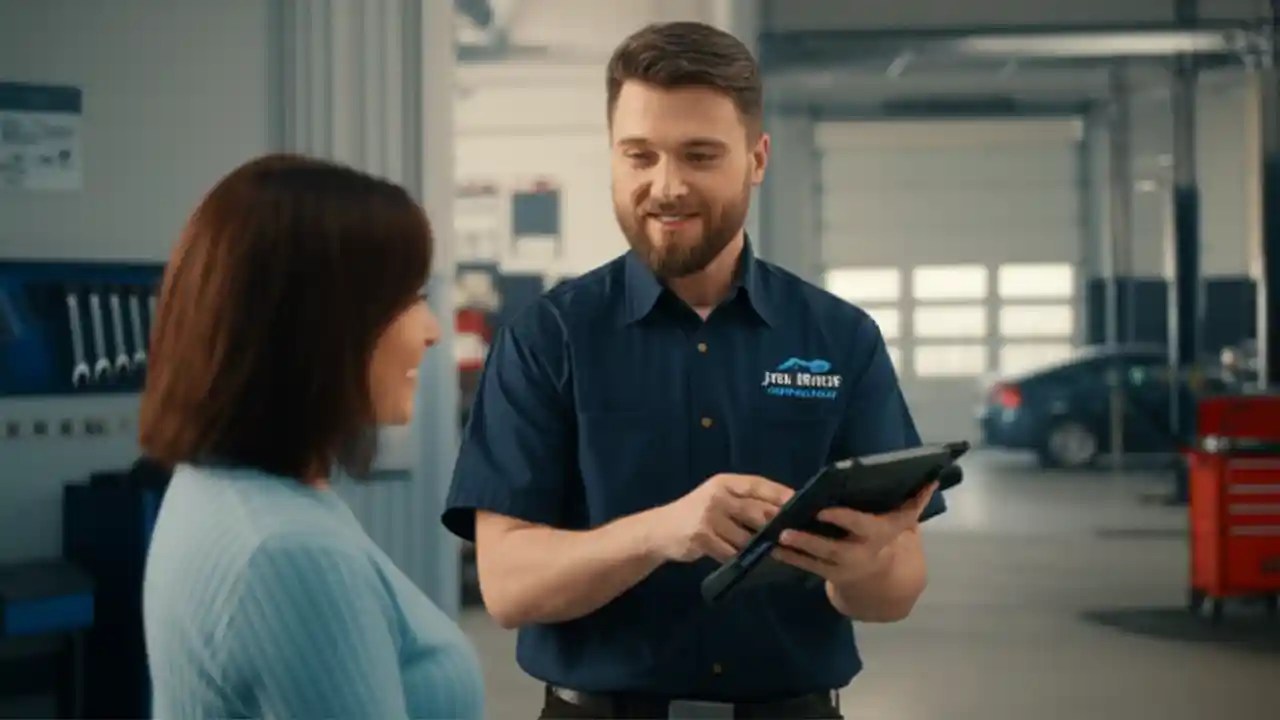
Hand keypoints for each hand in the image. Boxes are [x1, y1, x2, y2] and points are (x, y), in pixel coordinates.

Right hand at [649, 473, 794, 562]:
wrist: (659, 530)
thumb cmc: (695, 514)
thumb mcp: (717, 499)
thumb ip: (743, 502)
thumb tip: (781, 510)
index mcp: (724, 483)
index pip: (759, 485)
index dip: (781, 494)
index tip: (802, 504)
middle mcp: (717, 496)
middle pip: (758, 511)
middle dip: (778, 525)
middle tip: (797, 535)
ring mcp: (709, 516)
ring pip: (746, 537)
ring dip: (761, 548)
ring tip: (779, 554)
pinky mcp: (702, 537)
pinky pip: (730, 552)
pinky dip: (743, 559)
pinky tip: (753, 564)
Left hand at [772, 481, 937, 585]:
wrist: (885, 577)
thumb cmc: (889, 535)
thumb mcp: (904, 519)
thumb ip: (916, 498)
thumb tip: (933, 474)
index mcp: (877, 534)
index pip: (859, 525)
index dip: (841, 518)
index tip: (822, 509)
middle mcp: (858, 553)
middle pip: (831, 548)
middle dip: (807, 539)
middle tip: (785, 528)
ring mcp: (840, 567)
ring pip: (814, 559)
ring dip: (792, 549)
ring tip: (772, 536)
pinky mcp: (826, 574)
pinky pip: (805, 567)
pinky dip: (788, 557)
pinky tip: (769, 546)